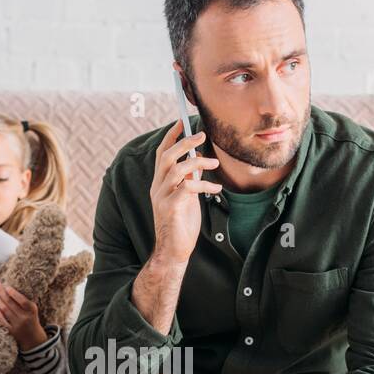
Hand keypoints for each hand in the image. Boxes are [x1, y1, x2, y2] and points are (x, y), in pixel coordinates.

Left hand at [0, 281, 46, 349]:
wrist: (34, 339)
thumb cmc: (31, 320)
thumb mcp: (32, 310)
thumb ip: (23, 302)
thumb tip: (8, 289)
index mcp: (32, 310)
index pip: (22, 301)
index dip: (14, 294)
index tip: (7, 287)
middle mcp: (25, 318)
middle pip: (11, 303)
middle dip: (2, 292)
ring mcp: (18, 325)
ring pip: (5, 311)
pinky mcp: (12, 332)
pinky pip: (2, 321)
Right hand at [150, 118, 221, 265]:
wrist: (174, 251)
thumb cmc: (181, 225)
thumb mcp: (186, 198)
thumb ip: (187, 181)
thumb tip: (197, 164)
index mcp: (159, 183)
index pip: (161, 154)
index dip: (170, 137)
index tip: (181, 122)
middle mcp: (157, 188)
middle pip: (168, 156)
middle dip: (185, 142)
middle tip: (202, 135)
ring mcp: (161, 197)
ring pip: (177, 169)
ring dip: (198, 162)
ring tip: (215, 164)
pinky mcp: (170, 208)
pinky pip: (188, 188)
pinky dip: (205, 185)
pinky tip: (216, 190)